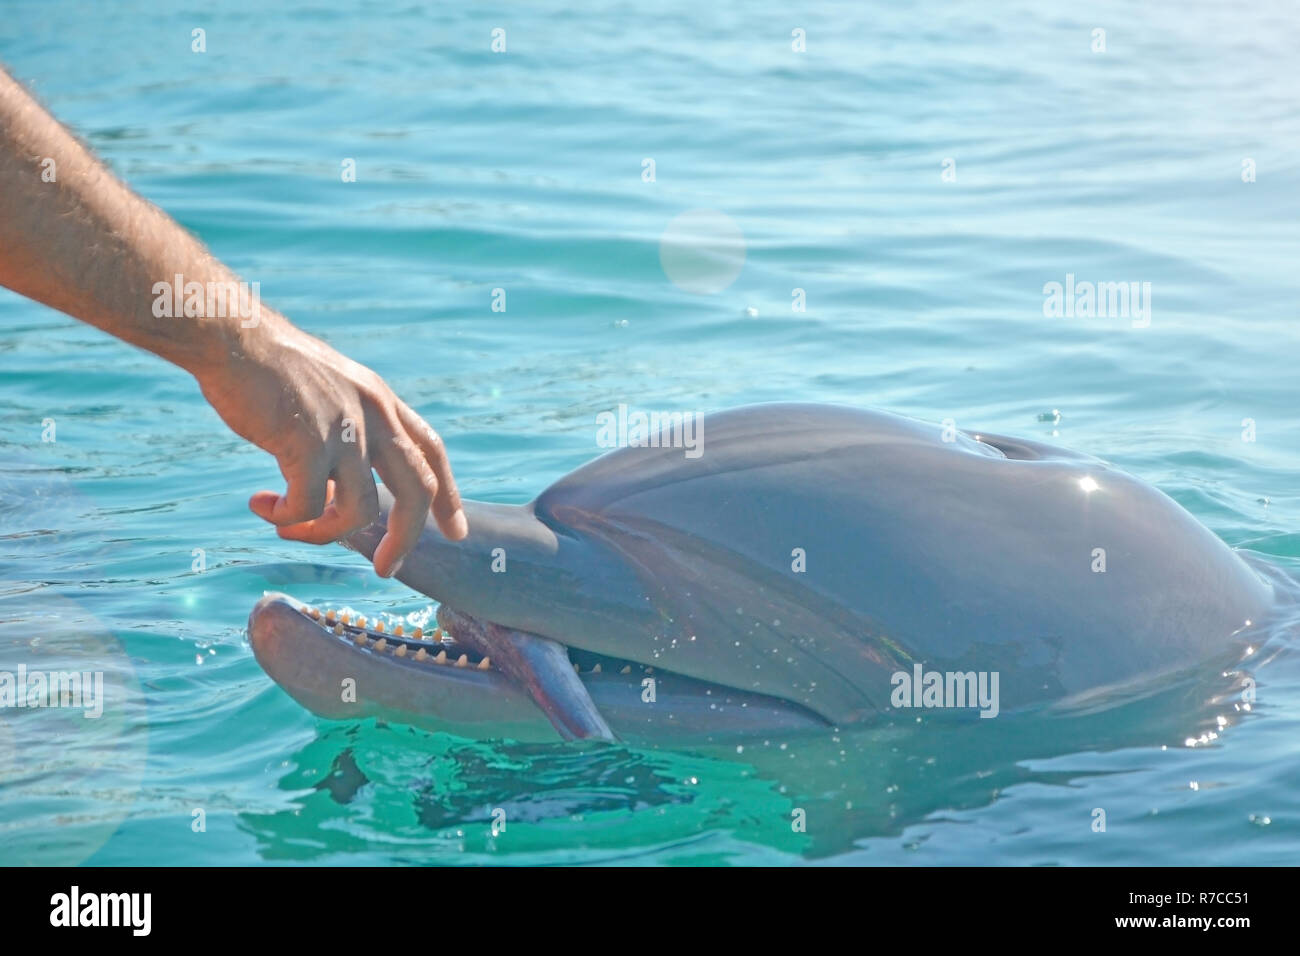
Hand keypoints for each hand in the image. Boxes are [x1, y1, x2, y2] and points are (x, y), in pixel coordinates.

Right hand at [194, 315, 467, 575]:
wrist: (231, 336)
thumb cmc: (266, 364)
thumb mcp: (327, 390)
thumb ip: (345, 428)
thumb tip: (337, 482)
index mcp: (381, 400)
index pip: (431, 450)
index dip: (447, 494)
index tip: (456, 530)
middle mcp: (374, 414)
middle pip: (417, 489)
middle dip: (406, 538)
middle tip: (386, 570)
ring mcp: (344, 429)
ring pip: (359, 510)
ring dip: (324, 533)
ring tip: (288, 527)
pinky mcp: (307, 444)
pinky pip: (308, 505)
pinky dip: (288, 517)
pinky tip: (263, 507)